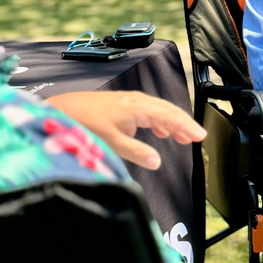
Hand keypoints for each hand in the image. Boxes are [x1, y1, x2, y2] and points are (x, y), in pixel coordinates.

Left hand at [46, 90, 205, 168]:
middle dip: (183, 123)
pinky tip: (160, 131)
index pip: (169, 116)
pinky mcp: (122, 105)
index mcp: (137, 107)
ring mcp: (129, 101)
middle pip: (167, 110)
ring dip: (172, 123)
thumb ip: (136, 152)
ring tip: (182, 137)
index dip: (186, 126)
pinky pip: (148, 111)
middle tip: (197, 136)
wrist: (62, 109)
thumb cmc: (84, 123)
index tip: (200, 135)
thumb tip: (157, 161)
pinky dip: (159, 121)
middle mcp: (136, 101)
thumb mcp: (111, 142)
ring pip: (158, 110)